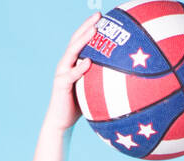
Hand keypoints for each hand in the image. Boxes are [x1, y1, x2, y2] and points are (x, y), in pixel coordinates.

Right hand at [45, 13, 100, 131]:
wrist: (61, 122)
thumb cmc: (78, 106)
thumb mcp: (90, 88)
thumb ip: (99, 78)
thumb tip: (122, 74)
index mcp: (72, 63)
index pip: (80, 40)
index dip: (89, 27)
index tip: (102, 17)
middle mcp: (65, 64)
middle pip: (75, 40)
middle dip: (86, 27)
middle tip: (98, 16)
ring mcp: (61, 73)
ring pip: (72, 52)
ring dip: (83, 40)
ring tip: (94, 31)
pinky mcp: (60, 85)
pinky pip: (71, 74)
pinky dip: (80, 68)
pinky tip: (89, 61)